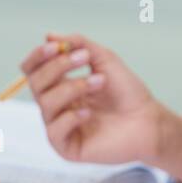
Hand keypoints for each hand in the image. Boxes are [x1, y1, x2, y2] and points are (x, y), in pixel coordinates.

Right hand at [20, 33, 164, 164]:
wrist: (147, 119)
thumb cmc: (126, 91)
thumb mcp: (104, 59)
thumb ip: (78, 44)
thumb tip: (48, 35)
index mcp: (59, 84)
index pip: (33, 70)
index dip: (39, 56)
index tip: (56, 46)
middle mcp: (55, 105)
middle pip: (35, 83)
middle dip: (58, 67)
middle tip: (84, 58)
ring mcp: (59, 126)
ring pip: (46, 103)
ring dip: (73, 87)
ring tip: (100, 82)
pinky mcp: (67, 147)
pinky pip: (54, 131)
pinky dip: (70, 117)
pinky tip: (89, 113)